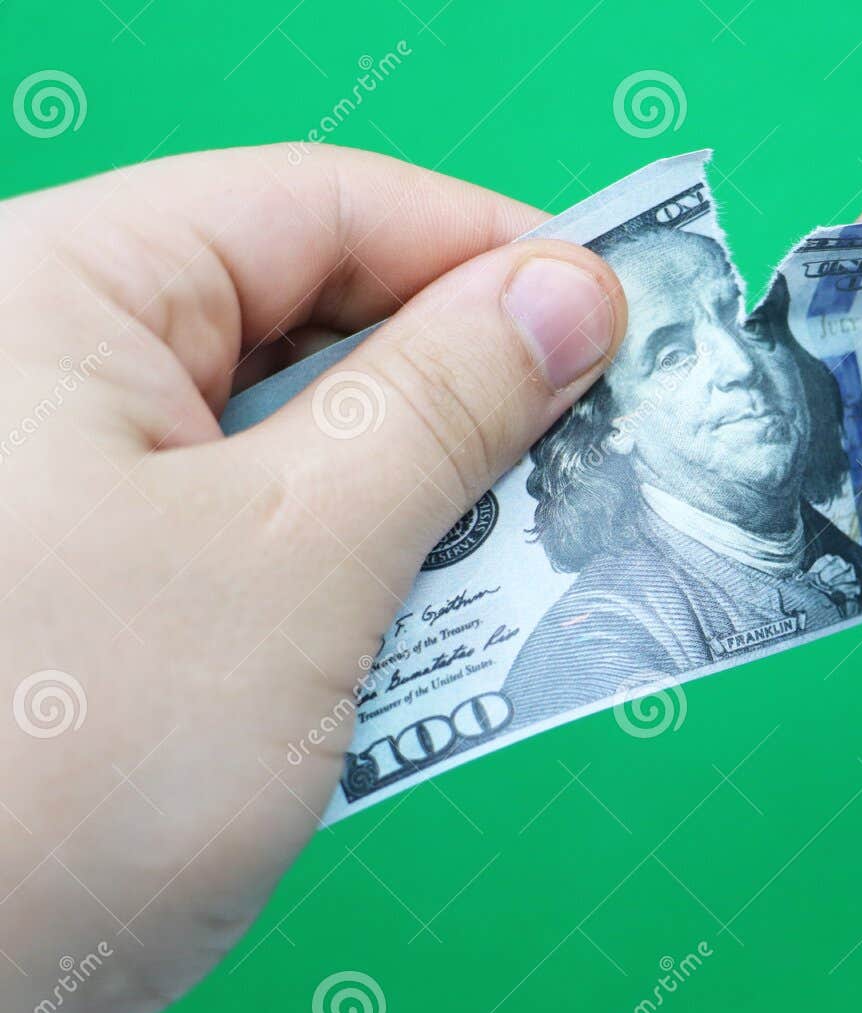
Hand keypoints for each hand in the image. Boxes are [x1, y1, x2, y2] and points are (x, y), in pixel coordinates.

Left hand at [0, 144, 622, 1012]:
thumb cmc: (61, 770)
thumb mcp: (295, 560)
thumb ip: (443, 408)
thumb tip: (567, 297)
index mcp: (59, 294)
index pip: (319, 205)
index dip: (487, 251)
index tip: (617, 325)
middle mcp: (53, 368)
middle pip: (314, 317)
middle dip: (473, 389)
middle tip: (606, 449)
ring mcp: (75, 487)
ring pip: (302, 437)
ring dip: (432, 497)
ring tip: (548, 550)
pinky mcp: (107, 587)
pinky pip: (269, 533)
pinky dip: (369, 570)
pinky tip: (448, 624)